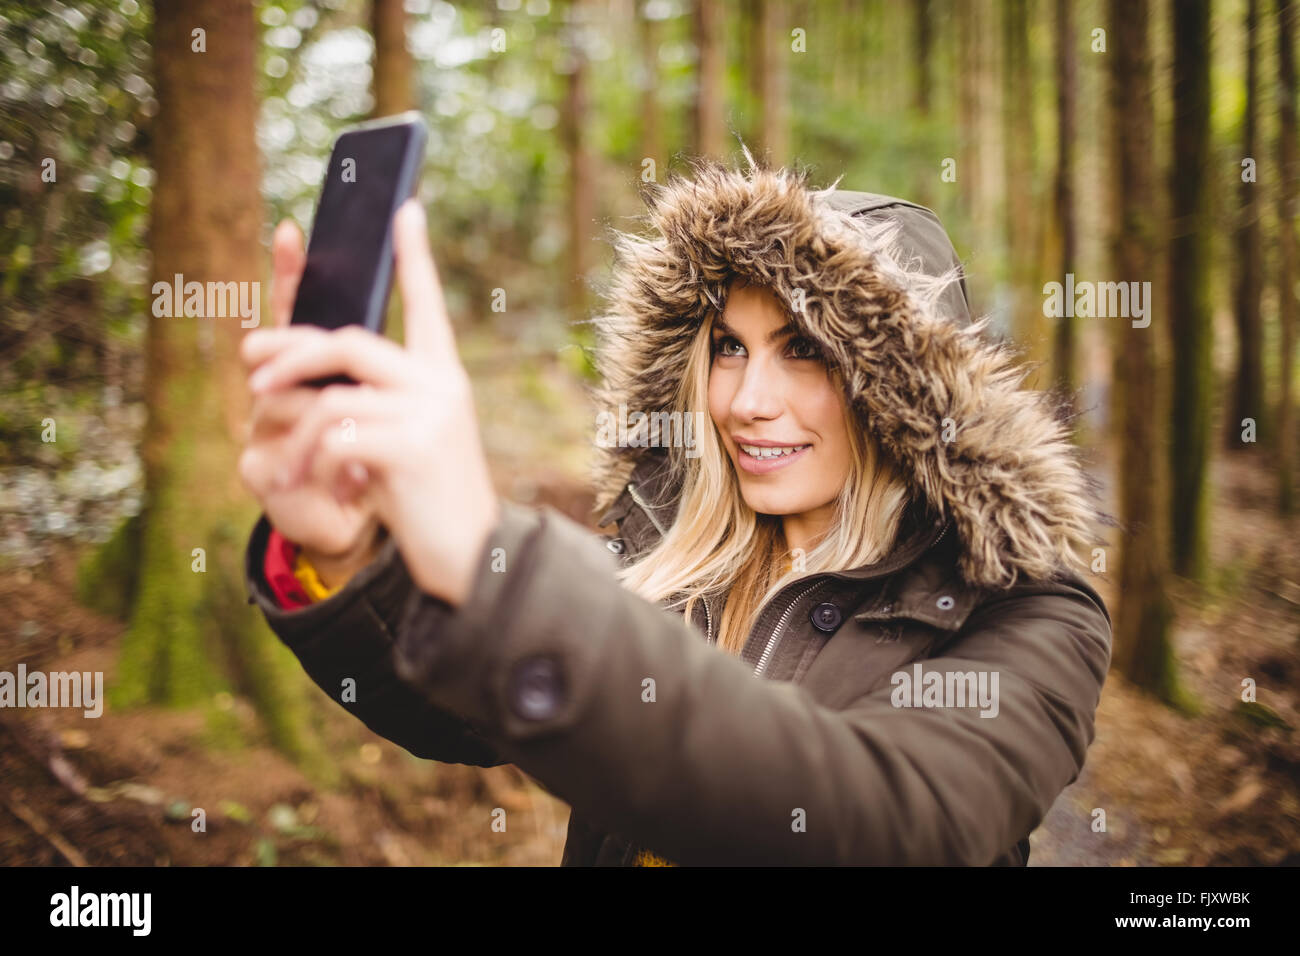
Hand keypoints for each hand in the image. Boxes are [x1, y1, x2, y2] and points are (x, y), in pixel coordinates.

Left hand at [239, 200, 499, 606]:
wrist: (470, 556)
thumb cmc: (427, 497)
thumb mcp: (399, 441)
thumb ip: (368, 402)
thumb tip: (294, 370)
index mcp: (441, 376)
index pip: (425, 305)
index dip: (414, 256)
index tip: (406, 207)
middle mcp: (440, 384)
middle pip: (349, 343)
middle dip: (290, 354)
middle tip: (248, 368)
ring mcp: (429, 412)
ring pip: (333, 397)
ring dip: (296, 435)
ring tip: (285, 470)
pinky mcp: (412, 446)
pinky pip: (335, 438)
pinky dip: (318, 469)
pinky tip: (338, 496)